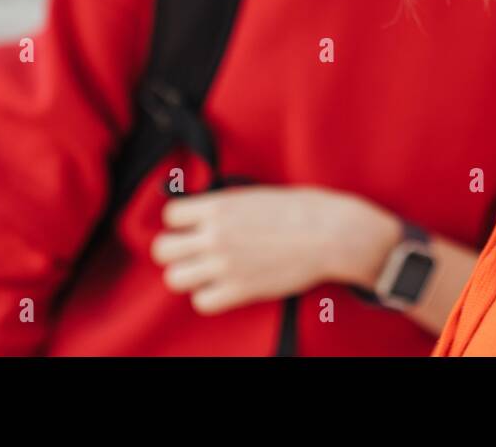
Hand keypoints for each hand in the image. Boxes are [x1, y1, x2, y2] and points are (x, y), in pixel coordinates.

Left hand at [149, 184, 401, 314]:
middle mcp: (215, 236)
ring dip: (188, 275)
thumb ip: (226, 204)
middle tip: (194, 250)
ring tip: (206, 270)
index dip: (180, 220)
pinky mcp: (240, 291)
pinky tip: (224, 286)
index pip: (170, 215)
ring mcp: (226, 265)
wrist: (333, 234)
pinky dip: (209, 296)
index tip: (194, 224)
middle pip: (162, 250)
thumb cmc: (304, 208)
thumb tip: (207, 211)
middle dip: (176, 250)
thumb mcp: (257, 193)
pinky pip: (201, 302)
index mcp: (220, 206)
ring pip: (174, 279)